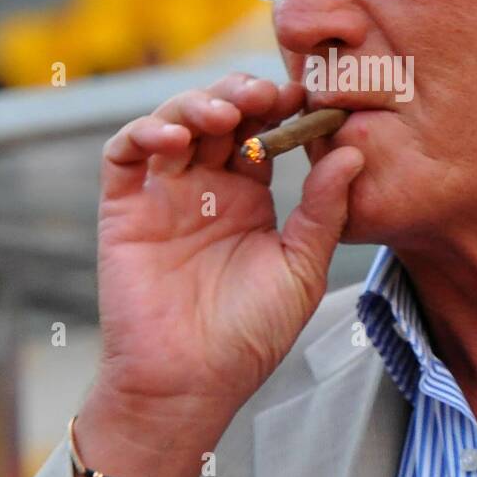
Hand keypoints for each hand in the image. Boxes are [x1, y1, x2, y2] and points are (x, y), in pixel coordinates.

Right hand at [92, 72, 364, 419]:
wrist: (190, 383)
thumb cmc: (249, 336)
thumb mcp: (301, 269)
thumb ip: (323, 210)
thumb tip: (353, 154)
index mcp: (249, 196)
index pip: (263, 130)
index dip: (281, 106)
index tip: (307, 96)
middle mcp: (205, 186)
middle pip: (219, 114)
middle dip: (243, 93)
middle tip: (267, 92)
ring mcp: (163, 193)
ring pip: (173, 121)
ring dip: (197, 104)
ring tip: (226, 113)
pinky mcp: (124, 207)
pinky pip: (124, 153)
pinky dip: (144, 132)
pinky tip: (174, 139)